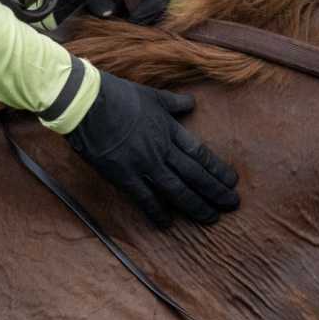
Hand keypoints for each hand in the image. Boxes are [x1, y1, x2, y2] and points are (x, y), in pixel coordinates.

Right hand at [65, 73, 239, 226]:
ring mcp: (143, 164)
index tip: (232, 181)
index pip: (201, 154)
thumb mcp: (152, 95)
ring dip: (195, 205)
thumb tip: (192, 103)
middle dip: (215, 191)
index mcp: (169, 130)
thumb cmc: (118, 95)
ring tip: (210, 218)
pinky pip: (144, 198)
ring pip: (176, 190)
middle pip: (195, 175)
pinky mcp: (124, 176)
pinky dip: (157, 212)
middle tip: (231, 204)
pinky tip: (168, 224)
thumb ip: (174, 103)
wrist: (86, 104)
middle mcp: (162, 150)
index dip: (217, 169)